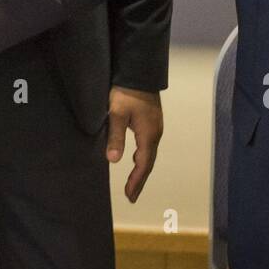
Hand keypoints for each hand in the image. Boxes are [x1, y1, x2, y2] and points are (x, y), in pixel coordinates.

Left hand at [107, 86, 162, 202]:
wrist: (139, 72)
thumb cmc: (126, 92)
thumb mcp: (117, 114)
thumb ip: (116, 137)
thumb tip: (113, 160)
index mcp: (148, 135)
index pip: (143, 164)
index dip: (136, 181)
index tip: (129, 196)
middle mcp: (155, 133)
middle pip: (148, 162)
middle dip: (140, 180)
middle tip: (131, 196)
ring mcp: (155, 127)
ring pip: (149, 154)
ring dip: (141, 169)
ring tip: (133, 182)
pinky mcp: (152, 121)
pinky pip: (148, 145)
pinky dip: (142, 157)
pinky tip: (135, 158)